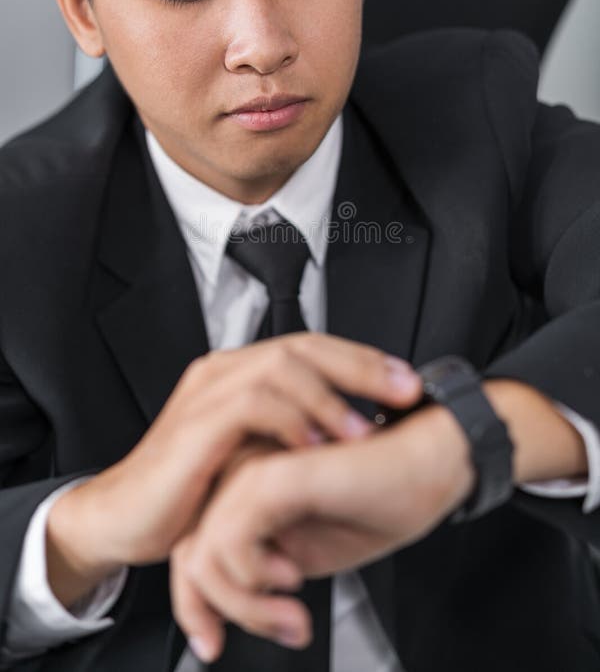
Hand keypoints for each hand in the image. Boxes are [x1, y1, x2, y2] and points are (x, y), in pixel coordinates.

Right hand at [46, 333, 422, 606]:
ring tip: (365, 431)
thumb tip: (351, 426)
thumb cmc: (190, 488)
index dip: (362, 360)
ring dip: (330, 398)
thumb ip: (286, 430)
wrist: (125, 518)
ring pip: (280, 367)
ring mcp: (206, 394)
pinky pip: (250, 406)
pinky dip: (289, 421)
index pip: (310, 347)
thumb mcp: (249, 451)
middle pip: (302, 346)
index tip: (407, 381)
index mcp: (238, 373)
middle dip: (361, 367)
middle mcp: (223, 372)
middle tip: (405, 391)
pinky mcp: (194, 427)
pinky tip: (316, 445)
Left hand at [171, 402, 473, 660]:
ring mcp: (256, 465)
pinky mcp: (278, 472)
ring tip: (292, 615)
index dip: (195, 604)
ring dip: (245, 605)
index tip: (213, 643)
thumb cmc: (384, 498)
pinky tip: (293, 580)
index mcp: (246, 482)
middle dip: (223, 611)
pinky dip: (253, 579)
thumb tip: (218, 606)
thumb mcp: (306, 552)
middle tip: (280, 630)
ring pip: (204, 553)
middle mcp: (242, 467)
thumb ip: (258, 569)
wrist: (433, 462)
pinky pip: (230, 539)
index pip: (192, 547)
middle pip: (189, 553)